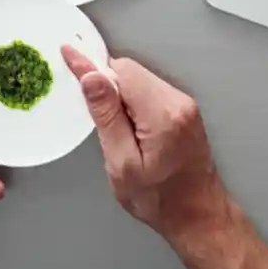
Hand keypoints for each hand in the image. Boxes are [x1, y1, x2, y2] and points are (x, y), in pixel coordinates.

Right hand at [62, 49, 267, 268]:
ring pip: (139, 80)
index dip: (91, 66)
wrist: (198, 215)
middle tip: (98, 119)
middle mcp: (178, 103)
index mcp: (162, 114)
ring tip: (118, 133)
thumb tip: (92, 78)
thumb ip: (107, 117)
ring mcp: (184, 105)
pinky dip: (133, 101)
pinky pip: (149, 91)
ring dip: (120, 95)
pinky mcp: (183, 110)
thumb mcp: (122, 164)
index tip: (69, 53)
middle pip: (130, 72)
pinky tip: (130, 129)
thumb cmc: (159, 199)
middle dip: (107, 86)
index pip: (121, 72)